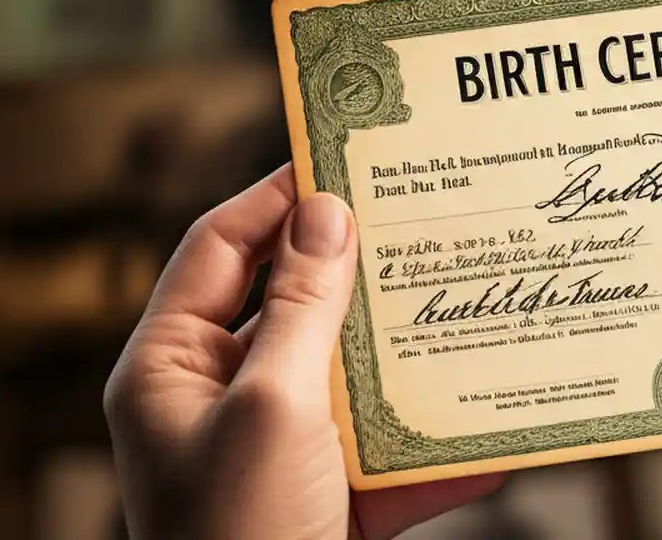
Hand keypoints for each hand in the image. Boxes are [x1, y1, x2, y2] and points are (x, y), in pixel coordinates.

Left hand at [104, 167, 501, 539]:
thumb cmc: (240, 533)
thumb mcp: (272, 406)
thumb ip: (301, 308)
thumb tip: (327, 213)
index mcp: (171, 366)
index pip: (221, 247)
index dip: (279, 196)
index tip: (344, 158)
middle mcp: (220, 397)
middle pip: (294, 305)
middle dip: (360, 273)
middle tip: (421, 221)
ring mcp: (275, 447)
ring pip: (349, 374)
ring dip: (407, 354)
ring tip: (466, 307)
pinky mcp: (325, 494)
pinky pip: (384, 451)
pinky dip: (432, 445)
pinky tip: (489, 429)